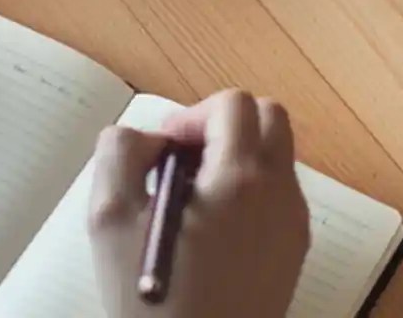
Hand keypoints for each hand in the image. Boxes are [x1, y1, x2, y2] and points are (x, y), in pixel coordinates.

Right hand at [88, 90, 310, 317]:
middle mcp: (279, 194)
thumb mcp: (108, 217)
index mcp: (239, 178)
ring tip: (193, 196)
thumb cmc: (151, 299)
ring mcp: (293, 224)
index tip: (163, 151)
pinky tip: (211, 227)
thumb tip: (148, 137)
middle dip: (222, 124)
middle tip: (181, 159)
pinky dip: (250, 189)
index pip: (232, 105)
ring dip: (237, 155)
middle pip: (269, 118)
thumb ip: (120, 153)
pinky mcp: (294, 251)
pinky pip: (279, 194)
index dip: (191, 114)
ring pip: (277, 155)